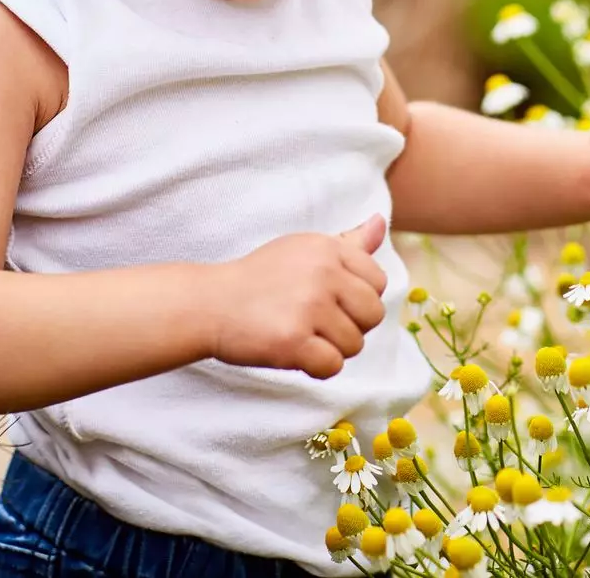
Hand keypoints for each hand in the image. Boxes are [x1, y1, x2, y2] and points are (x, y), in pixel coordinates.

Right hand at [199, 215, 389, 378]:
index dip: (357, 299)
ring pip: (355, 345)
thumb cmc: (259, 278)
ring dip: (331, 349)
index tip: (329, 302)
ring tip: (301, 336)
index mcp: (328, 248)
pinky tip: (295, 353)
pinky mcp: (293, 340)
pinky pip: (333, 366)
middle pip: (373, 315)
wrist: (209, 303)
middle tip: (317, 324)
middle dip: (350, 327)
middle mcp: (323, 273)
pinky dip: (317, 368)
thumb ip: (348, 242)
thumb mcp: (303, 249)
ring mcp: (309, 307)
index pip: (378, 282)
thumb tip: (381, 222)